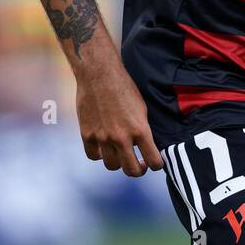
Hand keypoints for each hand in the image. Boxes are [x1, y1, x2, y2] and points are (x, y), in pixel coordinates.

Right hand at [75, 55, 163, 176]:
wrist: (99, 74)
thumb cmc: (124, 87)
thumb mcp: (142, 108)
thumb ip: (142, 129)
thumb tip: (146, 146)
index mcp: (140, 130)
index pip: (154, 161)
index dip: (157, 165)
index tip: (155, 163)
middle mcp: (121, 138)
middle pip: (131, 170)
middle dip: (138, 170)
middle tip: (140, 165)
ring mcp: (103, 138)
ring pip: (112, 166)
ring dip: (118, 163)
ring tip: (121, 155)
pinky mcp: (87, 134)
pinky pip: (93, 156)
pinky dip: (99, 154)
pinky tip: (103, 148)